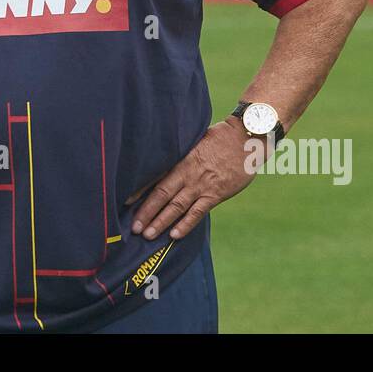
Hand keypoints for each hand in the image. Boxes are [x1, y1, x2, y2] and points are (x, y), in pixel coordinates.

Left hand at [125, 118, 263, 240]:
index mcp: (181, 159)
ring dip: (161, 221)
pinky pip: (197, 212)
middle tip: (133, 228)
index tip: (126, 202)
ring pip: (176, 206)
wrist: (246, 137)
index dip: (140, 191)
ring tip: (147, 234)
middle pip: (162, 195)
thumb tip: (167, 159)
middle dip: (146, 212)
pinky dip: (185, 224)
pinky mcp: (216, 194)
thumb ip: (183, 154)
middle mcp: (187, 174)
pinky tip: (174, 235)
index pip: (156, 177)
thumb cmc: (222, 137)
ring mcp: (201, 185)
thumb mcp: (196, 140)